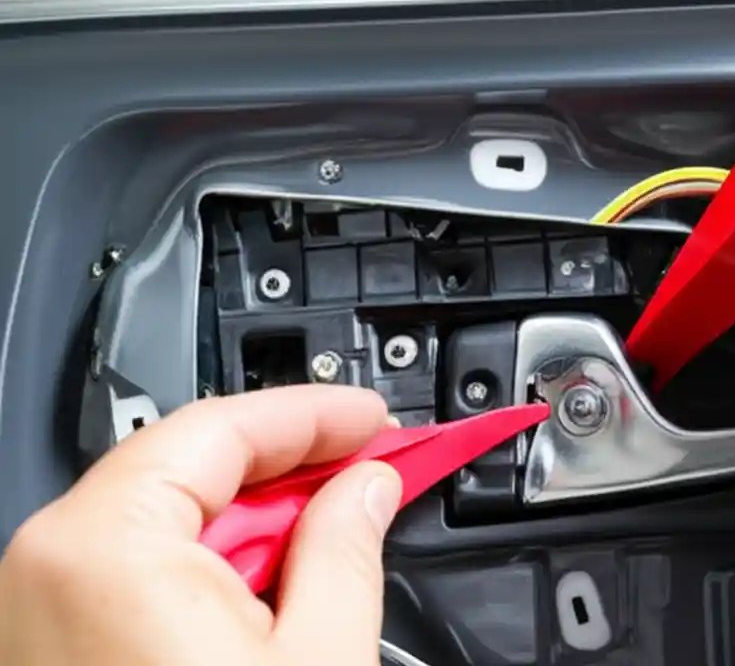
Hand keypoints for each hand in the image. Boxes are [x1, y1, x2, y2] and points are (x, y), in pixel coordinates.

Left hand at [0, 386, 400, 664]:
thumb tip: (367, 487)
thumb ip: (345, 552)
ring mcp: (40, 604)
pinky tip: (270, 588)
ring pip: (164, 515)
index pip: (221, 427)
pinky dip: (209, 563)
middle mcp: (51, 564)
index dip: (315, 414)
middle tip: (368, 468)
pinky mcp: (49, 642)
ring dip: (255, 517)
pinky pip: (135, 567)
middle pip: (189, 463)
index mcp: (106, 547)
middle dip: (289, 465)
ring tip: (330, 539)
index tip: (373, 419)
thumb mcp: (317, 658)